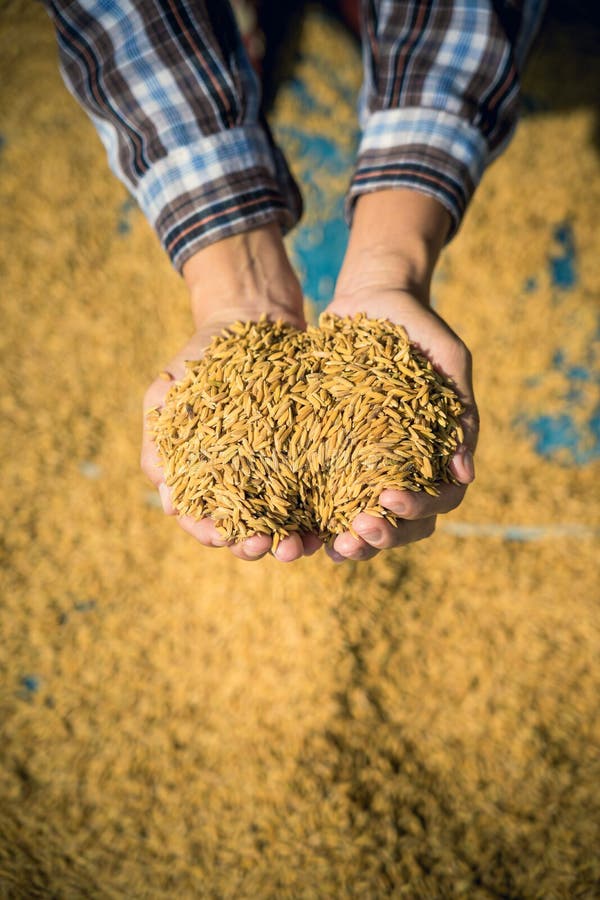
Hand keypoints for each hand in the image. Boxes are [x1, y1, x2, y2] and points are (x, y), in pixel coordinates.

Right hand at [141, 225, 321, 561]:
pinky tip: (331, 523)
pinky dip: (322, 515)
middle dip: (255, 545)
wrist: (249, 321)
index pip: (202, 522)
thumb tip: (168, 502)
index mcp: (201, 479)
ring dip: (291, 541)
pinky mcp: (310, 462)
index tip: (223, 536)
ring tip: (302, 545)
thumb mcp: (167, 394)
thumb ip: (158, 444)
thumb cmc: (199, 359)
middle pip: (246, 532)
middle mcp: (240, 486)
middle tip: (269, 545)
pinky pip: (317, 497)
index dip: (211, 534)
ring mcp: (277, 476)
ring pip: (284, 523)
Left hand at [322, 190, 478, 561]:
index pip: (438, 501)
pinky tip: (298, 528)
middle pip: (401, 525)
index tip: (389, 500)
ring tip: (330, 547)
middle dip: (381, 538)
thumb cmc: (420, 327)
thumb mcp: (450, 359)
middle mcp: (403, 468)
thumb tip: (465, 474)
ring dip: (350, 540)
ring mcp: (367, 465)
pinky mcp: (331, 454)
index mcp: (437, 454)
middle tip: (355, 537)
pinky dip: (315, 517)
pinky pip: (325, 494)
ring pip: (363, 520)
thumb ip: (462, 412)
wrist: (373, 299)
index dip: (418, 510)